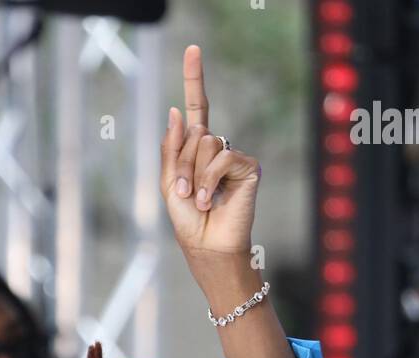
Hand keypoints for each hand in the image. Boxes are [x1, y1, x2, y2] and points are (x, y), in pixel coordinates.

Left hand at [160, 44, 260, 260]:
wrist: (207, 247)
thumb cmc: (189, 221)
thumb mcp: (170, 184)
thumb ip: (171, 149)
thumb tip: (176, 111)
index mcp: (197, 150)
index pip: (197, 108)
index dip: (194, 79)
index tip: (193, 49)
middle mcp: (217, 148)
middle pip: (194, 132)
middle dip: (182, 164)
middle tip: (185, 194)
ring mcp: (233, 157)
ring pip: (206, 143)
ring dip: (194, 174)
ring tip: (198, 200)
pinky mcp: (248, 167)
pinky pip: (222, 157)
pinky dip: (210, 179)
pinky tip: (211, 199)